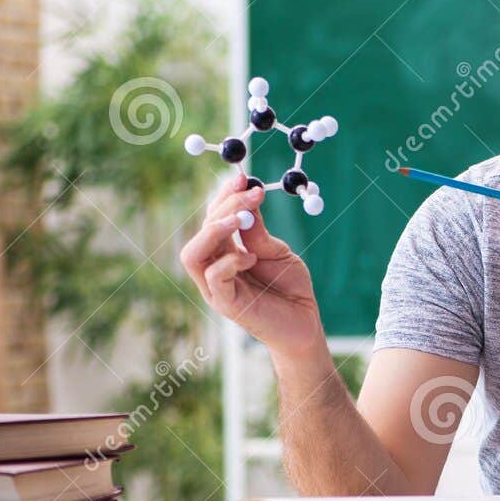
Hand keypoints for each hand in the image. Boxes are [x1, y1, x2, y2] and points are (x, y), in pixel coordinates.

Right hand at [179, 173, 323, 352]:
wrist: (306, 323)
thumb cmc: (290, 287)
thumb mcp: (276, 251)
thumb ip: (258, 231)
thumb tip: (247, 195)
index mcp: (224, 252)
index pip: (212, 218)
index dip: (223, 196)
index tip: (242, 177)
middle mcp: (214, 268)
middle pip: (201, 231)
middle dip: (223, 206)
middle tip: (250, 193)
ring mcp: (216, 287)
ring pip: (193, 255)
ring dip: (213, 231)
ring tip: (240, 219)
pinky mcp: (227, 305)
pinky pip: (212, 279)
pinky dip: (228, 262)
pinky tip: (250, 257)